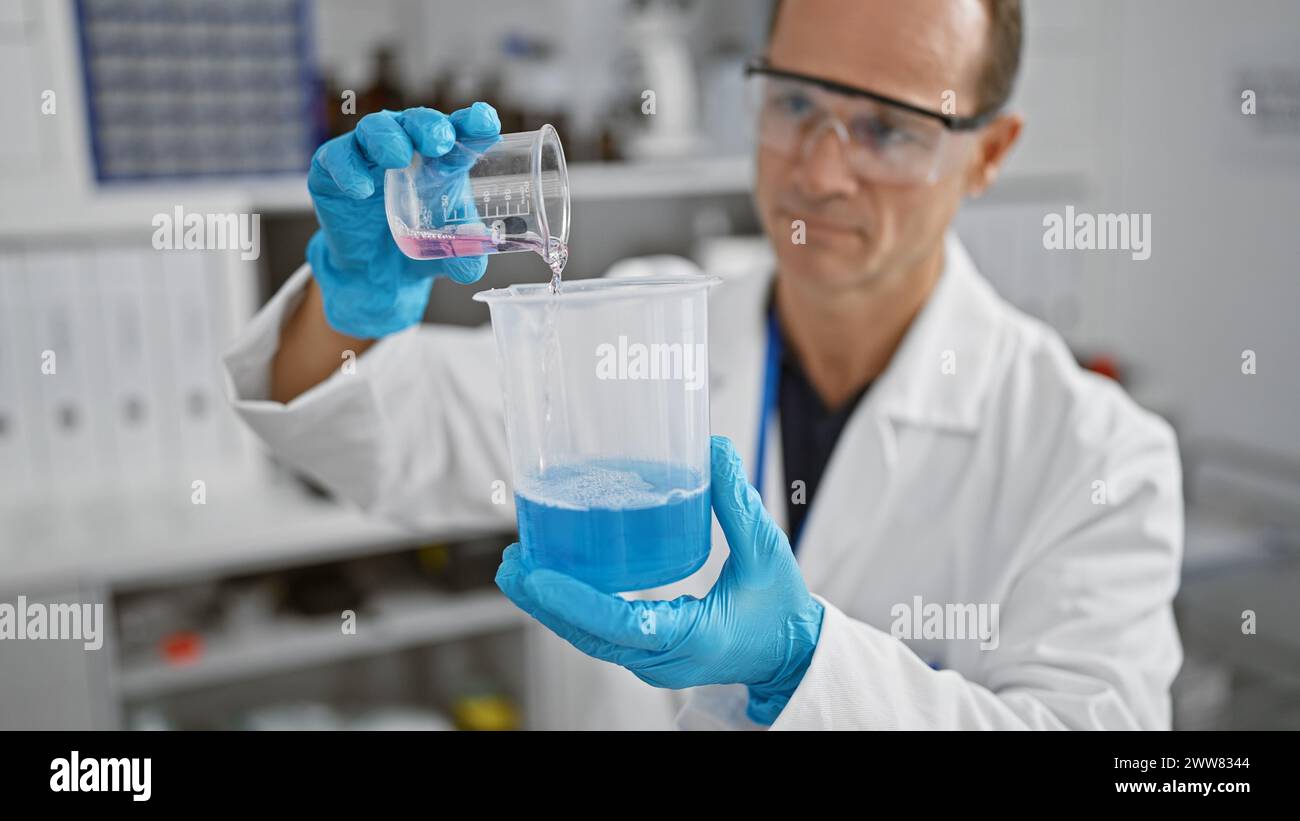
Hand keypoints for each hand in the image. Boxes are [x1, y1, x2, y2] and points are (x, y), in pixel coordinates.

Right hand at [306, 102, 500, 337]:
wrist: (374, 270)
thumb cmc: (417, 243)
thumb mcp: (445, 253)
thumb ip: (464, 257)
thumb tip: (473, 261)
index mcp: (441, 159)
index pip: (460, 131)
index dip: (473, 123)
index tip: (486, 122)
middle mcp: (406, 147)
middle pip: (418, 121)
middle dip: (429, 126)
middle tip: (440, 140)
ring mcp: (367, 155)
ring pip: (375, 128)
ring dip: (388, 138)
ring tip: (398, 157)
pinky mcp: (333, 169)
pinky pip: (337, 157)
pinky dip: (349, 169)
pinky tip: (361, 189)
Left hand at [496, 436, 824, 724]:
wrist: (793, 655)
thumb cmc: (782, 611)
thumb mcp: (767, 554)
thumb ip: (739, 504)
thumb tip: (713, 449)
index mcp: (691, 638)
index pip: (620, 623)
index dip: (575, 600)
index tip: (537, 576)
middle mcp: (663, 658)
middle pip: (589, 633)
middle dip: (544, 600)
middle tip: (511, 562)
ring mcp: (652, 660)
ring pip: (589, 636)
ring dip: (550, 604)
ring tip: (517, 568)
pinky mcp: (649, 653)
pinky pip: (601, 633)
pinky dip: (572, 608)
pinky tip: (551, 580)